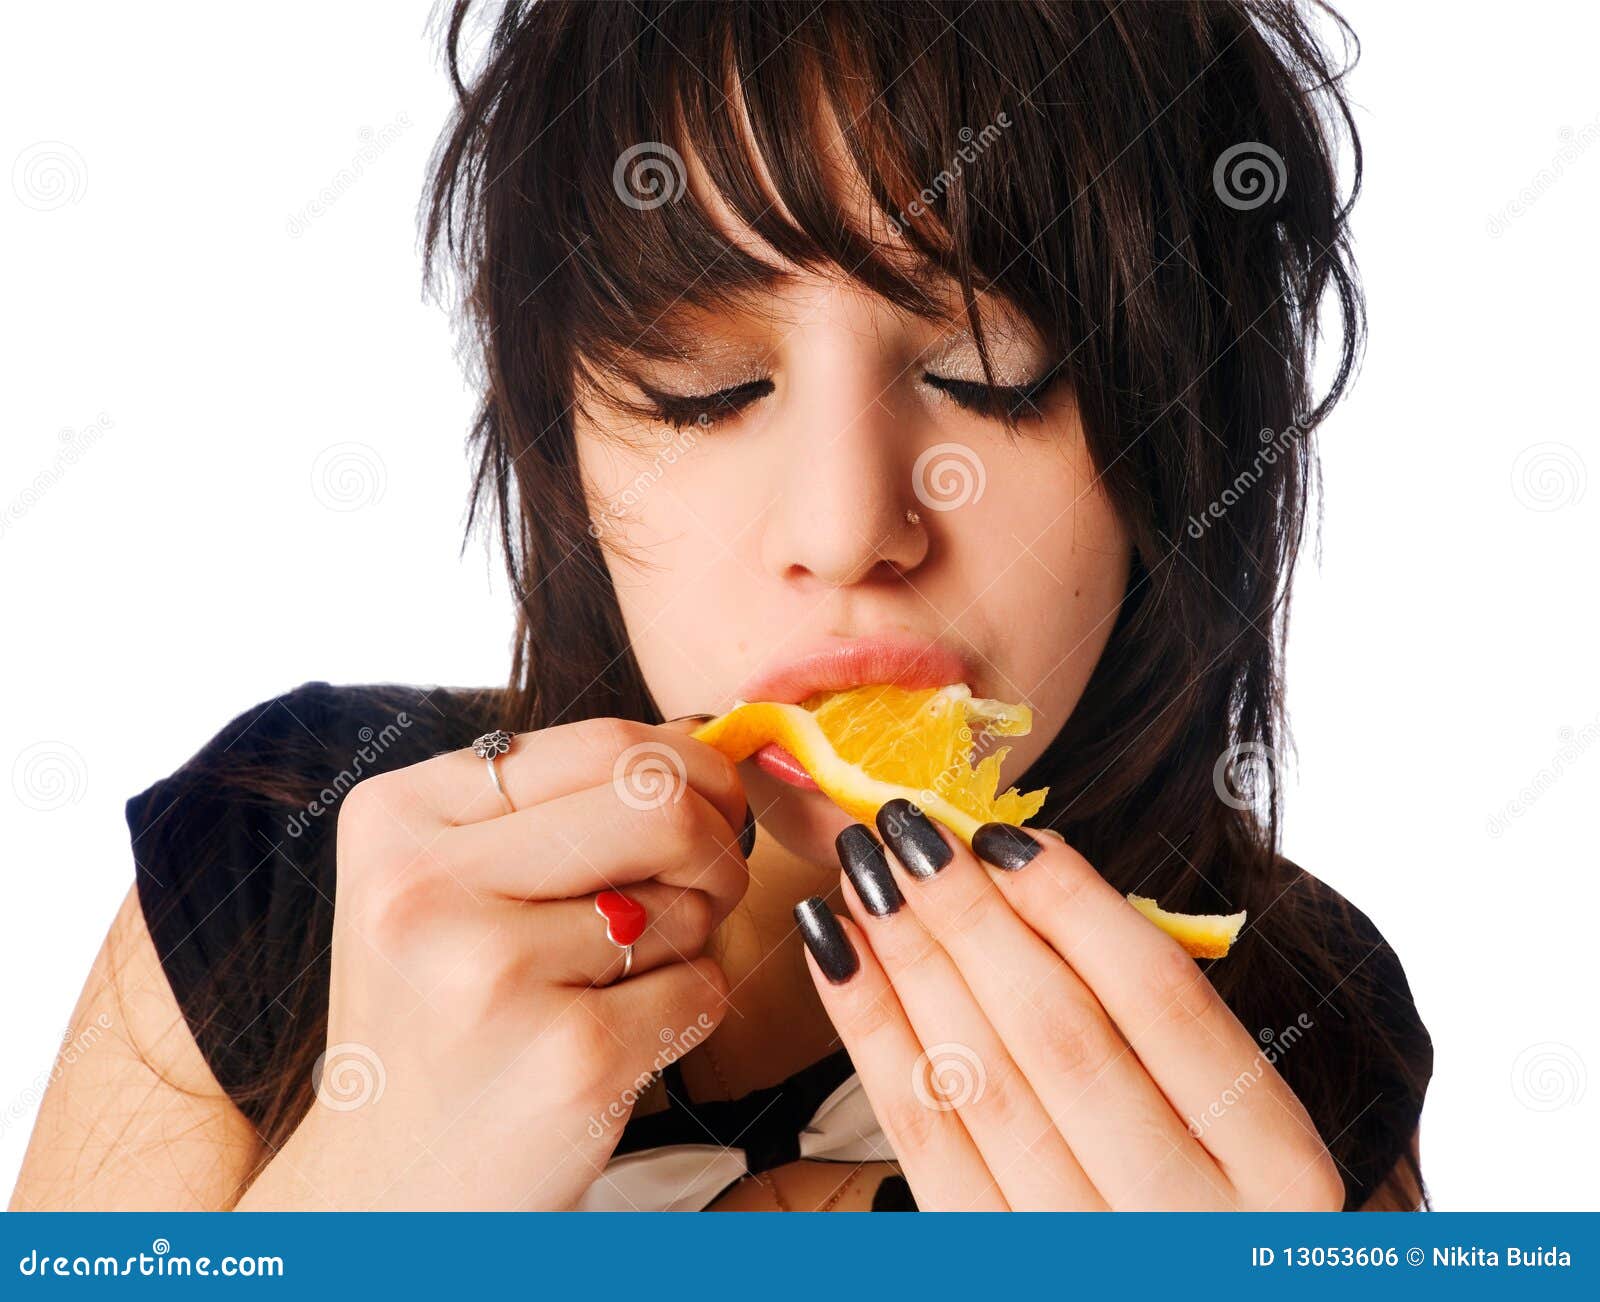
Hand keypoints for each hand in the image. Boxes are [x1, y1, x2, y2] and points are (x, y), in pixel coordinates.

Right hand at [239, 717, 748, 1210]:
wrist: (390, 1186)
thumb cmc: (445, 1012)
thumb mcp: (449, 877)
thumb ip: (558, 798)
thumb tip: (709, 733)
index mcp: (398, 816)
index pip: (606, 742)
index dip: (692, 767)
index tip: (710, 803)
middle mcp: (427, 887)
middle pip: (663, 802)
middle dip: (714, 841)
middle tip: (699, 884)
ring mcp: (493, 975)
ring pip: (692, 898)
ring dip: (690, 935)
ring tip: (610, 978)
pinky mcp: (568, 1060)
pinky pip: (703, 986)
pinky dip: (688, 1006)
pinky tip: (618, 1035)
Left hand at [795, 800, 1343, 1210]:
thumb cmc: (1207, 1199)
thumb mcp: (1239, 1128)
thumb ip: (1156, 1022)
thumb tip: (1020, 873)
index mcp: (1277, 1173)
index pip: (1166, 1003)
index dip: (1079, 906)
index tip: (1006, 834)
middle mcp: (1187, 1228)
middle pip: (1059, 1036)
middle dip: (971, 917)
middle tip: (906, 829)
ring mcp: (1087, 1262)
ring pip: (978, 1085)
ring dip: (908, 962)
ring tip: (862, 876)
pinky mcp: (992, 1277)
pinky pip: (920, 1143)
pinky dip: (871, 1036)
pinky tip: (838, 957)